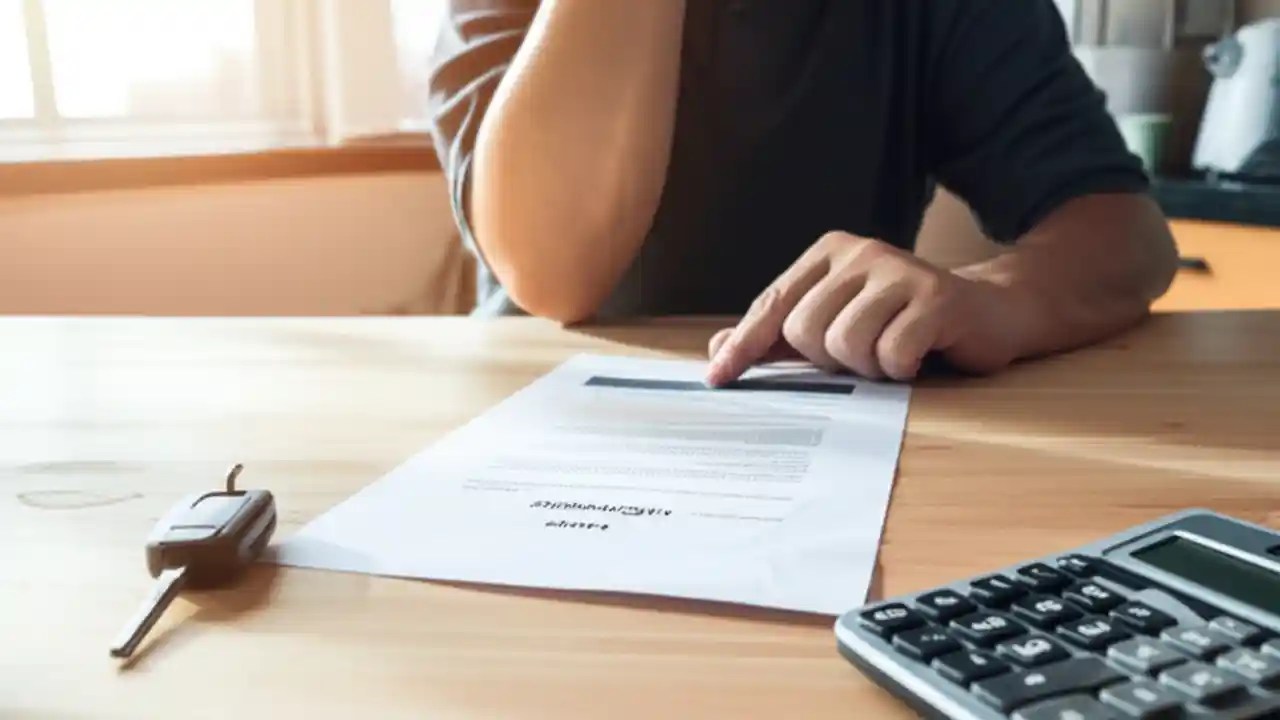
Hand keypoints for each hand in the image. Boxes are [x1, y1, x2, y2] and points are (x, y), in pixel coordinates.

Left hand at [706, 231, 1030, 384]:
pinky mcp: (936, 297)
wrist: (990, 312)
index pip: (772, 304)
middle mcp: (861, 253)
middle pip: (805, 331)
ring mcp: (900, 270)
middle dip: (829, 360)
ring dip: (868, 366)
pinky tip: (919, 354)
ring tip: (892, 353)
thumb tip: (717, 350)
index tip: (718, 378)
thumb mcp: (837, 324)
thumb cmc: (902, 322)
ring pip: (845, 344)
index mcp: (829, 253)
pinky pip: (892, 352)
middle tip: (864, 354)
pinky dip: (901, 367)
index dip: (744, 345)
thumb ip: (779, 337)